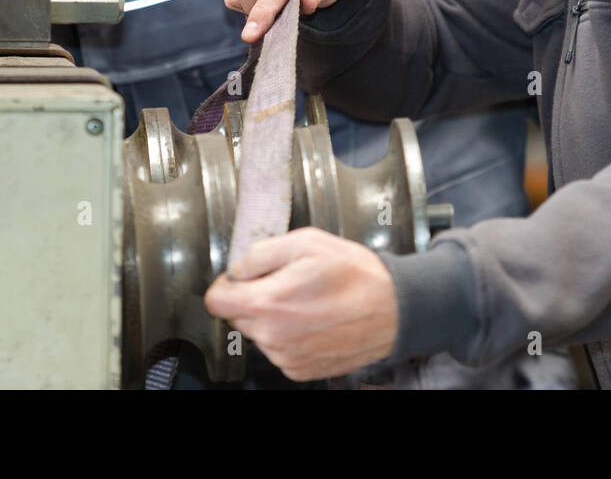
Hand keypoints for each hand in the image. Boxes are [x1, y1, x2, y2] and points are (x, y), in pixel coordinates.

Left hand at [203, 226, 398, 380]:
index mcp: (268, 303)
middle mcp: (273, 336)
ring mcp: (286, 357)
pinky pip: (279, 349)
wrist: (394, 310)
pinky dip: (290, 335)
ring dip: (274, 318)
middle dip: (255, 298)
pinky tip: (314, 319)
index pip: (216, 301)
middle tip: (287, 283)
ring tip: (307, 301)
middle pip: (238, 316)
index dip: (227, 284)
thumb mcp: (306, 242)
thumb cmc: (357, 275)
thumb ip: (261, 252)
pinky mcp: (300, 370)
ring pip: (259, 333)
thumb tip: (239, 268)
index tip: (243, 278)